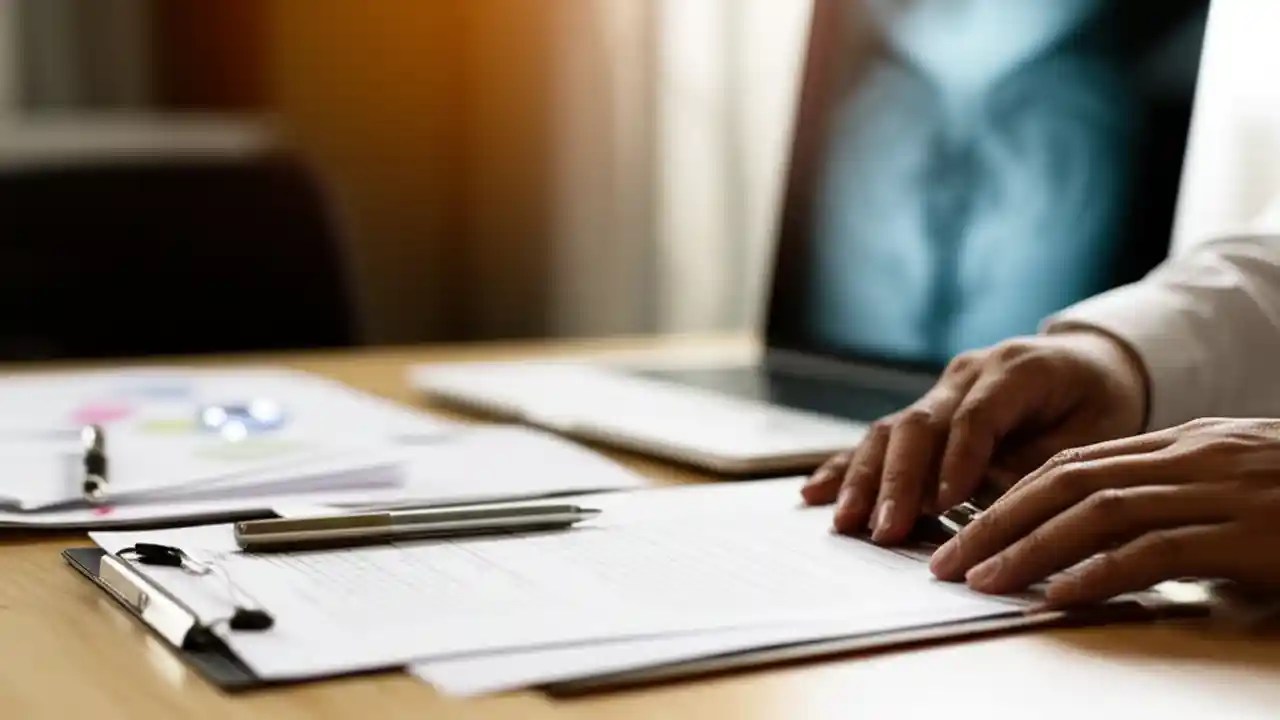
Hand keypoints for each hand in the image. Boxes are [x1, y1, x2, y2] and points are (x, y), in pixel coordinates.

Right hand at [802, 330, 1148, 543]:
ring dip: (864, 479)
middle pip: (919, 423)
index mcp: (1017, 369)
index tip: (942, 508)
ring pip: (890, 429)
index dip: (956, 462)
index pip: (976, 417)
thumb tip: (985, 499)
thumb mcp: (1097, 431)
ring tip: (846, 522)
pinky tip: (816, 492)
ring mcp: (940, 389)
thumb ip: (1041, 461)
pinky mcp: (924, 411)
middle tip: (885, 530)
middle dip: (897, 480)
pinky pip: (880, 439)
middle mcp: (968, 373)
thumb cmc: (1100, 402)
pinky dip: (848, 466)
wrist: (1090, 364)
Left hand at [930, 418, 1279, 606]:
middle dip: (995, 521)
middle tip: (945, 562)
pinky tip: (1056, 596)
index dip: (1009, 497)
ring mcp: (1217, 492)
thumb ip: (1175, 499)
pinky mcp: (1246, 534)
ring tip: (979, 581)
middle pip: (1065, 482)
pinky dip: (1097, 572)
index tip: (963, 531)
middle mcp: (1190, 459)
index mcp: (1182, 446)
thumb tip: (1106, 537)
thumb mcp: (1236, 485)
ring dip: (1027, 548)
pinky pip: (1155, 550)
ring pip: (1096, 512)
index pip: (1072, 464)